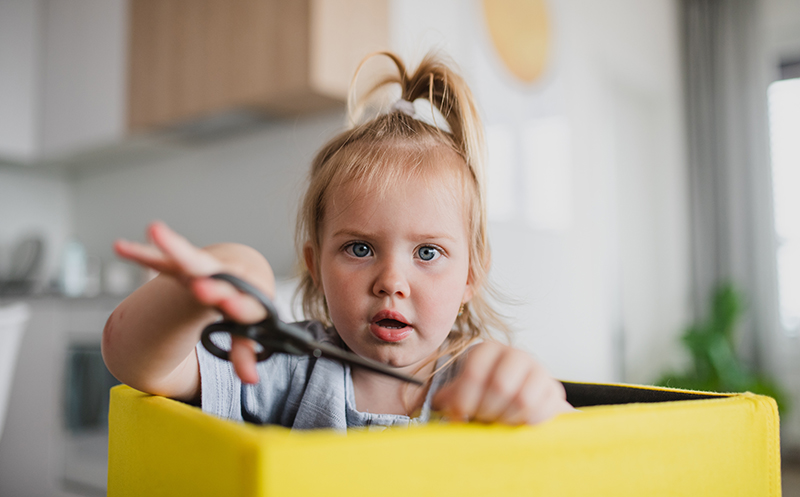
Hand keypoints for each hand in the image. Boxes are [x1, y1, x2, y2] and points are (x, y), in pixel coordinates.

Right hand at [114, 221, 273, 383]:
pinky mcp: (184, 265)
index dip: (237, 305)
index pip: (244, 302)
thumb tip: (250, 380)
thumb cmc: (249, 303)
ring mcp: (203, 268)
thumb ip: (244, 351)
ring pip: (189, 258)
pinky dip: (142, 254)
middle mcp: (226, 276)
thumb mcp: (249, 326)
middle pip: (217, 276)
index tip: (229, 305)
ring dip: (172, 246)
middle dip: (208, 283)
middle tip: (199, 287)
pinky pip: (161, 260)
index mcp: (248, 293)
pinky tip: (119, 246)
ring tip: (154, 230)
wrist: (246, 270)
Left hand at [432, 341, 572, 424]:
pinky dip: (525, 423)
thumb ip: (451, 395)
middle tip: (480, 420)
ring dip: (505, 419)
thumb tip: (440, 403)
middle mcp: (514, 354)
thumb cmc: (485, 393)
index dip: (464, 398)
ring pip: (522, 400)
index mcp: (488, 349)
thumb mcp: (465, 389)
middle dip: (486, 411)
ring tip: (496, 422)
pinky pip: (540, 410)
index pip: (475, 371)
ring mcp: (537, 370)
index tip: (459, 414)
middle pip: (500, 387)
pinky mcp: (552, 390)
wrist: (520, 396)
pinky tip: (514, 424)